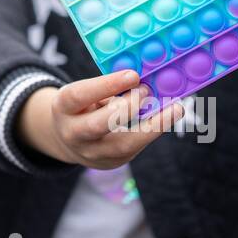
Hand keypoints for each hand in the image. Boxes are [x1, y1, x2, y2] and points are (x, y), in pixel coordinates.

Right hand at [19, 70, 183, 168]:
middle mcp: (73, 133)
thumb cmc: (82, 106)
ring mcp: (91, 153)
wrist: (68, 139)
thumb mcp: (85, 92)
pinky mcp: (110, 162)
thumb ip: (108, 87)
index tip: (133, 75)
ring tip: (175, 108)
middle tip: (147, 90)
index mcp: (63, 107)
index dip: (107, 85)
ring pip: (122, 145)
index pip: (80, 96)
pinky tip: (168, 117)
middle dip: (127, 108)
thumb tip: (142, 80)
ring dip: (152, 125)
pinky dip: (153, 131)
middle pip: (98, 125)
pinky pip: (134, 148)